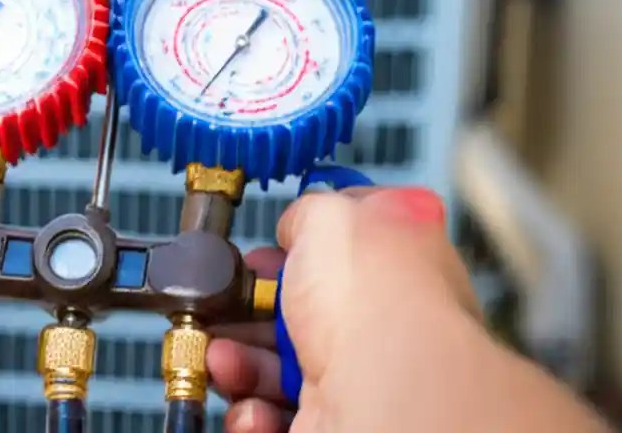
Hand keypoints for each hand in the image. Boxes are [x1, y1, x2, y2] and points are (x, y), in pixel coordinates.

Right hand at [208, 187, 479, 431]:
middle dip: (246, 311)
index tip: (262, 253)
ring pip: (275, 366)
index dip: (292, 251)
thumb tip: (297, 222)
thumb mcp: (330, 214)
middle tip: (225, 308)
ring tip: (225, 358)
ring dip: (238, 361)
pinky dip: (250, 408)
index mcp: (396, 262)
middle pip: (295, 313)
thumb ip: (309, 209)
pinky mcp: (334, 422)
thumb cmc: (374, 296)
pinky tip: (251, 401)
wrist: (381, 382)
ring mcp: (359, 377)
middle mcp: (382, 321)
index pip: (342, 250)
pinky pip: (273, 413)